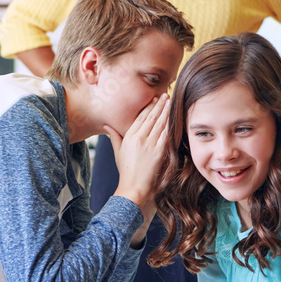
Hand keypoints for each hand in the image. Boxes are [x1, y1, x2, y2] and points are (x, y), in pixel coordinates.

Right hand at [107, 94, 170, 211]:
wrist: (134, 186)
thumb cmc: (126, 171)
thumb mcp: (118, 152)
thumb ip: (114, 136)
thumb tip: (107, 124)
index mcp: (129, 136)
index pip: (141, 117)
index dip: (148, 106)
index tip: (154, 99)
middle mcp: (139, 138)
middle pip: (151, 117)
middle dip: (159, 105)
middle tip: (165, 95)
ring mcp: (150, 144)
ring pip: (159, 123)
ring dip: (166, 111)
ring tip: (170, 101)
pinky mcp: (159, 151)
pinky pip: (165, 134)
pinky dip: (169, 124)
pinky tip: (173, 116)